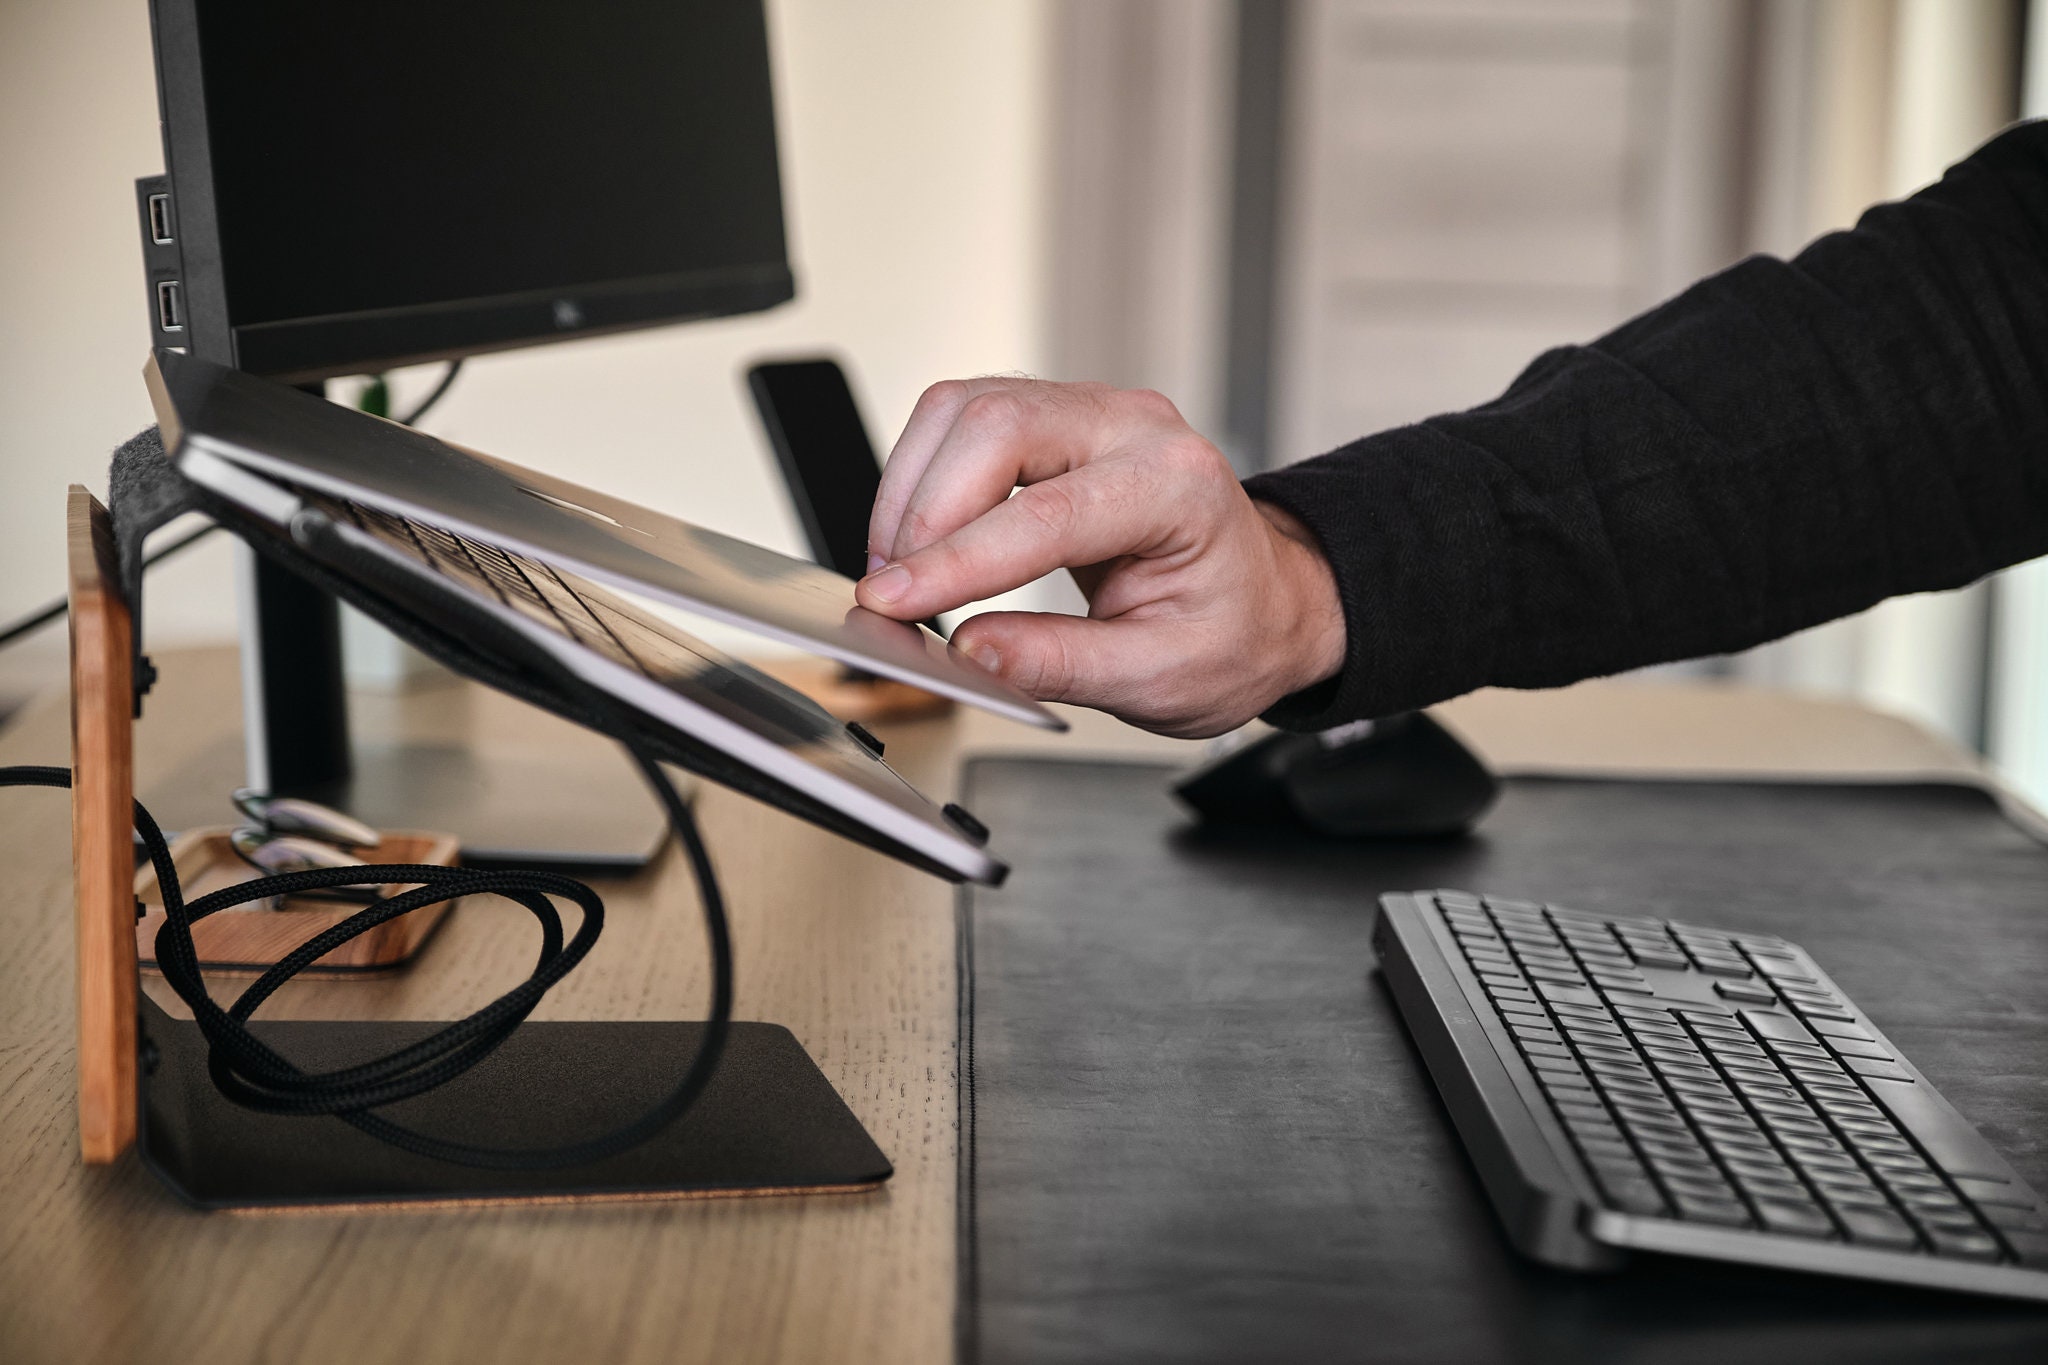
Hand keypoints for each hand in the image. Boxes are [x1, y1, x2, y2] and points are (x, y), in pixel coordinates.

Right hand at [855, 378, 1344, 737]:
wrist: (1264, 602)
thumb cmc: (1230, 633)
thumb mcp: (1161, 678)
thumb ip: (1061, 665)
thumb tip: (971, 655)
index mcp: (1178, 485)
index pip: (1045, 513)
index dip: (957, 560)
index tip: (895, 602)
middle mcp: (1135, 426)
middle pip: (995, 426)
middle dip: (924, 513)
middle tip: (894, 595)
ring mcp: (1092, 410)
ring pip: (964, 408)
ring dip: (912, 488)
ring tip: (902, 573)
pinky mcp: (1053, 417)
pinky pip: (964, 418)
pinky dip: (923, 475)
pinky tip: (920, 539)